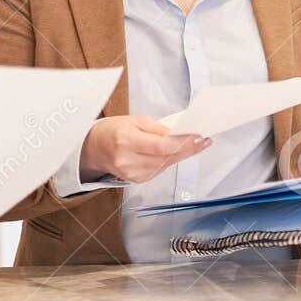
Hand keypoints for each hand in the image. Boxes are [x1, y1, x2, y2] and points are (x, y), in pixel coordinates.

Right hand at [79, 116, 210, 184]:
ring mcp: (132, 173)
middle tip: (204, 139)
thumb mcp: (136, 120)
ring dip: (182, 154)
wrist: (96, 148)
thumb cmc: (115, 130)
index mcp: (125, 140)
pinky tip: (177, 152)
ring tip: (196, 143)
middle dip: (188, 148)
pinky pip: (161, 169)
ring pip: (167, 164)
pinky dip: (170, 160)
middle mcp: (128, 160)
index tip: (199, 136)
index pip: (161, 145)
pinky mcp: (137, 180)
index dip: (183, 142)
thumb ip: (159, 128)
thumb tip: (180, 134)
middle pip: (167, 157)